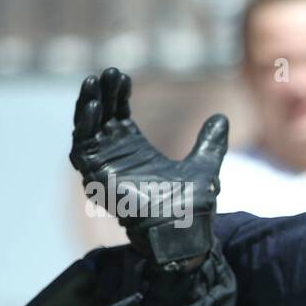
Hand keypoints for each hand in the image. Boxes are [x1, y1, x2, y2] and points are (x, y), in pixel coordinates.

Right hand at [70, 67, 228, 268]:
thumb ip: (209, 143)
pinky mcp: (99, 179)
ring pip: (86, 130)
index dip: (118, 94)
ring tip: (93, 84)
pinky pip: (83, 149)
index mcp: (136, 150)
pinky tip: (93, 108)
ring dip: (87, 106)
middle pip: (101, 117)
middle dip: (101, 94)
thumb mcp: (204, 167)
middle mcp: (117, 156)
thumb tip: (222, 117)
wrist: (186, 232)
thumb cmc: (193, 207)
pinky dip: (85, 128)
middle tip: (106, 73)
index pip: (119, 114)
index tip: (122, 75)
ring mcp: (106, 168)